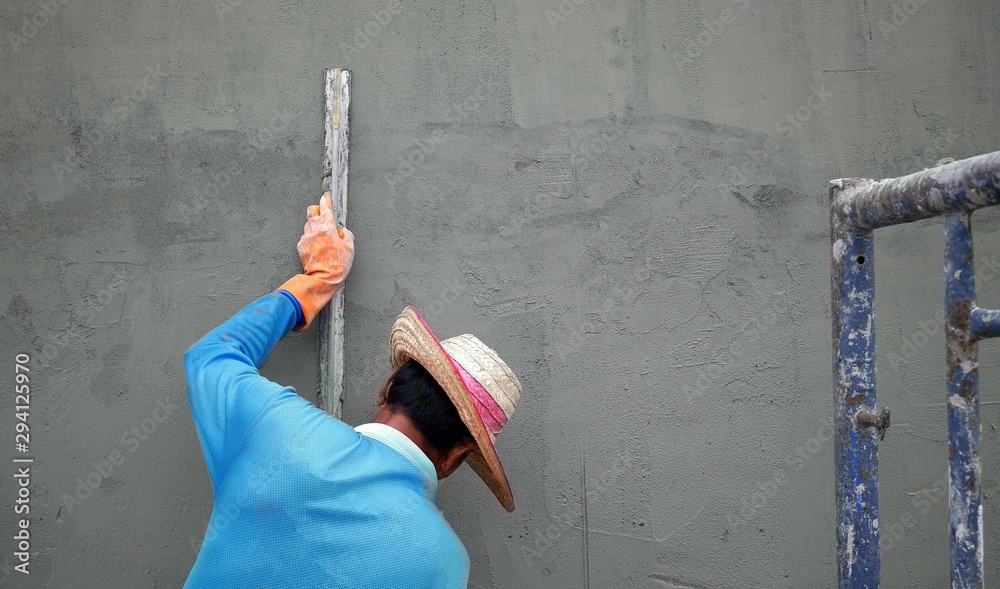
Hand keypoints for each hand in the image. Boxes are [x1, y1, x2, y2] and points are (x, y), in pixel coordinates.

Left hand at [279, 192, 354, 329]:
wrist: (323, 278)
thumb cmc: (337, 264)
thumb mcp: (350, 247)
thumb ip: (346, 234)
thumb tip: (341, 231)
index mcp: (327, 226)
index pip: (325, 206)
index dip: (327, 199)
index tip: (327, 196)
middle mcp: (314, 228)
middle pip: (311, 210)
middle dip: (317, 210)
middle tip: (324, 215)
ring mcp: (305, 237)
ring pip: (308, 224)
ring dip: (315, 226)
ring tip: (323, 236)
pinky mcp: (300, 246)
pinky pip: (306, 237)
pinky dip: (311, 239)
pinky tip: (318, 247)